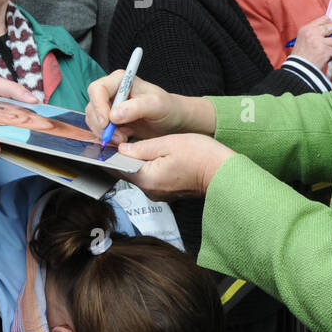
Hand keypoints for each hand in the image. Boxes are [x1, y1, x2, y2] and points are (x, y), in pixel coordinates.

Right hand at [84, 72, 214, 142]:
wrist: (173, 121)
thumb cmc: (168, 108)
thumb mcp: (156, 105)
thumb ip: (136, 107)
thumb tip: (114, 115)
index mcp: (120, 80)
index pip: (98, 89)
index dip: (98, 106)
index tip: (107, 123)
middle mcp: (112, 92)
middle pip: (92, 107)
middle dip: (102, 125)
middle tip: (118, 136)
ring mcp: (109, 107)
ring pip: (93, 120)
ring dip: (105, 133)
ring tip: (124, 138)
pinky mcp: (110, 121)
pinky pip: (99, 130)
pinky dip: (108, 138)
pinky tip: (123, 139)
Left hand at [117, 133, 233, 201]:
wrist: (224, 173)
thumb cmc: (202, 157)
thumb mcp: (168, 143)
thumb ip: (141, 147)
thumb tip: (122, 148)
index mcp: (146, 179)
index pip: (116, 167)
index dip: (110, 153)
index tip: (106, 141)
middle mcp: (150, 190)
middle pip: (127, 171)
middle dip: (123, 156)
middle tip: (122, 137)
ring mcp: (159, 193)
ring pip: (139, 174)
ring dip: (137, 161)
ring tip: (139, 143)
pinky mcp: (167, 192)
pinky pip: (151, 178)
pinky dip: (149, 167)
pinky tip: (155, 155)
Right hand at [290, 16, 331, 78]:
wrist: (298, 68)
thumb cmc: (301, 55)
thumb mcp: (303, 38)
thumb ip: (315, 32)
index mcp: (307, 29)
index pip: (324, 19)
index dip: (331, 23)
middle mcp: (312, 33)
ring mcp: (319, 42)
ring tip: (329, 51)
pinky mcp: (324, 51)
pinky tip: (326, 57)